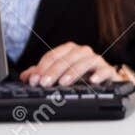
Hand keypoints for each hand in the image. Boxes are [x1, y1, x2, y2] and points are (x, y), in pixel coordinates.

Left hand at [19, 42, 134, 87]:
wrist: (104, 80)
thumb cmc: (79, 76)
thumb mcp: (59, 74)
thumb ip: (42, 74)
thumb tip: (26, 77)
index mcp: (68, 51)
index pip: (52, 56)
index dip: (41, 68)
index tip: (34, 80)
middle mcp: (82, 52)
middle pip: (66, 59)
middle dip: (53, 71)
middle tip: (44, 83)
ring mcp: (96, 60)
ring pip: (84, 61)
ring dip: (73, 72)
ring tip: (63, 83)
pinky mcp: (108, 70)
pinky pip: (105, 70)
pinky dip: (99, 74)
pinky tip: (92, 81)